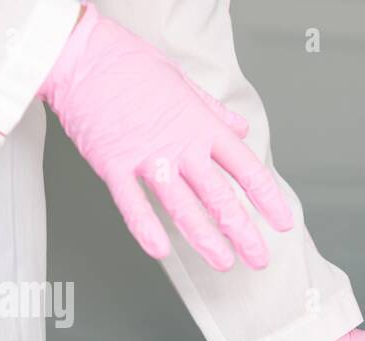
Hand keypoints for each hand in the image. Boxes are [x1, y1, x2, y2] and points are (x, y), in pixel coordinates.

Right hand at [38, 3, 292, 270]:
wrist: (82, 54)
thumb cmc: (130, 64)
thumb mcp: (183, 83)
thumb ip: (214, 112)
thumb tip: (241, 129)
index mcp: (202, 126)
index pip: (246, 169)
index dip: (268, 199)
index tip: (282, 222)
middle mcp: (181, 146)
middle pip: (220, 197)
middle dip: (243, 233)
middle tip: (258, 259)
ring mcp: (147, 157)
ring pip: (183, 208)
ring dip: (205, 240)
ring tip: (223, 262)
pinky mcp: (113, 164)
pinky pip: (133, 204)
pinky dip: (146, 229)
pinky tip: (161, 251)